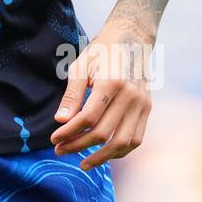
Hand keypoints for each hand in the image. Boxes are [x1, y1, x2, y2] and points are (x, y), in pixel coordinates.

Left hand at [49, 17, 153, 171]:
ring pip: (122, 142)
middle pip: (103, 133)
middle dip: (79, 146)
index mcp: (112, 82)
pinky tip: (103, 154)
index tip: (54, 139)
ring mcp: (142, 104)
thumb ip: (72, 94)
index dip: (69, 132)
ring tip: (82, 162)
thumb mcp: (81, 66)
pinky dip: (120, 151)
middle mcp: (130, 95)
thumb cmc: (102, 51)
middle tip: (60, 150)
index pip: (87, 118)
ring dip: (101, 157)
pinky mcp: (148, 109)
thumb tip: (61, 120)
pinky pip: (136, 139)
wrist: (132, 39)